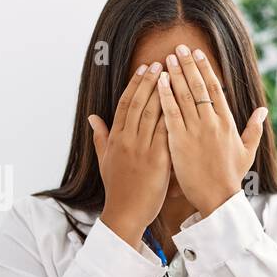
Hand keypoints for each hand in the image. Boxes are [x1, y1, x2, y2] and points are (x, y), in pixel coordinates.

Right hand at [89, 62, 170, 247]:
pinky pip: (166, 133)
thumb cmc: (118, 189)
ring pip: (152, 114)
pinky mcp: (156, 160)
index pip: (125, 104)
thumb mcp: (104, 161)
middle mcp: (127, 140)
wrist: (125, 214)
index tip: (144, 69)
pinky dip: (173, 116)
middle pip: (138, 103)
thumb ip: (100, 137)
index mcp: (116, 138)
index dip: (135, 85)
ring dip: (163, 92)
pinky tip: (183, 102)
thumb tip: (93, 118)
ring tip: (173, 74)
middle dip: (150, 81)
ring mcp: (141, 149)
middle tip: (161, 62)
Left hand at [157, 44, 267, 216]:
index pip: (216, 89)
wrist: (218, 198)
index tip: (197, 54)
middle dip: (188, 66)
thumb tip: (263, 110)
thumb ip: (254, 129)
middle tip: (179, 48)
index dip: (205, 70)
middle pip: (199, 87)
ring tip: (167, 58)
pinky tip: (159, 82)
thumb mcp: (247, 151)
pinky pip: (171, 113)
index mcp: (228, 123)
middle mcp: (212, 123)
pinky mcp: (180, 141)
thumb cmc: (231, 177)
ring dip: (175, 75)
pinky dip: (165, 96)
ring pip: (184, 96)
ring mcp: (196, 131)